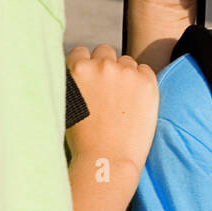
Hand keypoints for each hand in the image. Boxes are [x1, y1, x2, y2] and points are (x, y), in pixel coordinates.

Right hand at [64, 45, 157, 165]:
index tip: (89, 80)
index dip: (85, 65)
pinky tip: (135, 102)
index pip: (80, 52)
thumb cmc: (82, 140)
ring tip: (121, 100)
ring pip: (125, 61)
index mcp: (77, 70)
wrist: (107, 160)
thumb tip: (77, 68)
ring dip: (124, 73)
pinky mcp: (147, 81)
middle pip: (104, 51)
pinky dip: (141, 81)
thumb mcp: (64, 105)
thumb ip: (72, 82)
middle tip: (107, 89)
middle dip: (105, 65)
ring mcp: (126, 72)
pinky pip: (145, 70)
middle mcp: (101, 66)